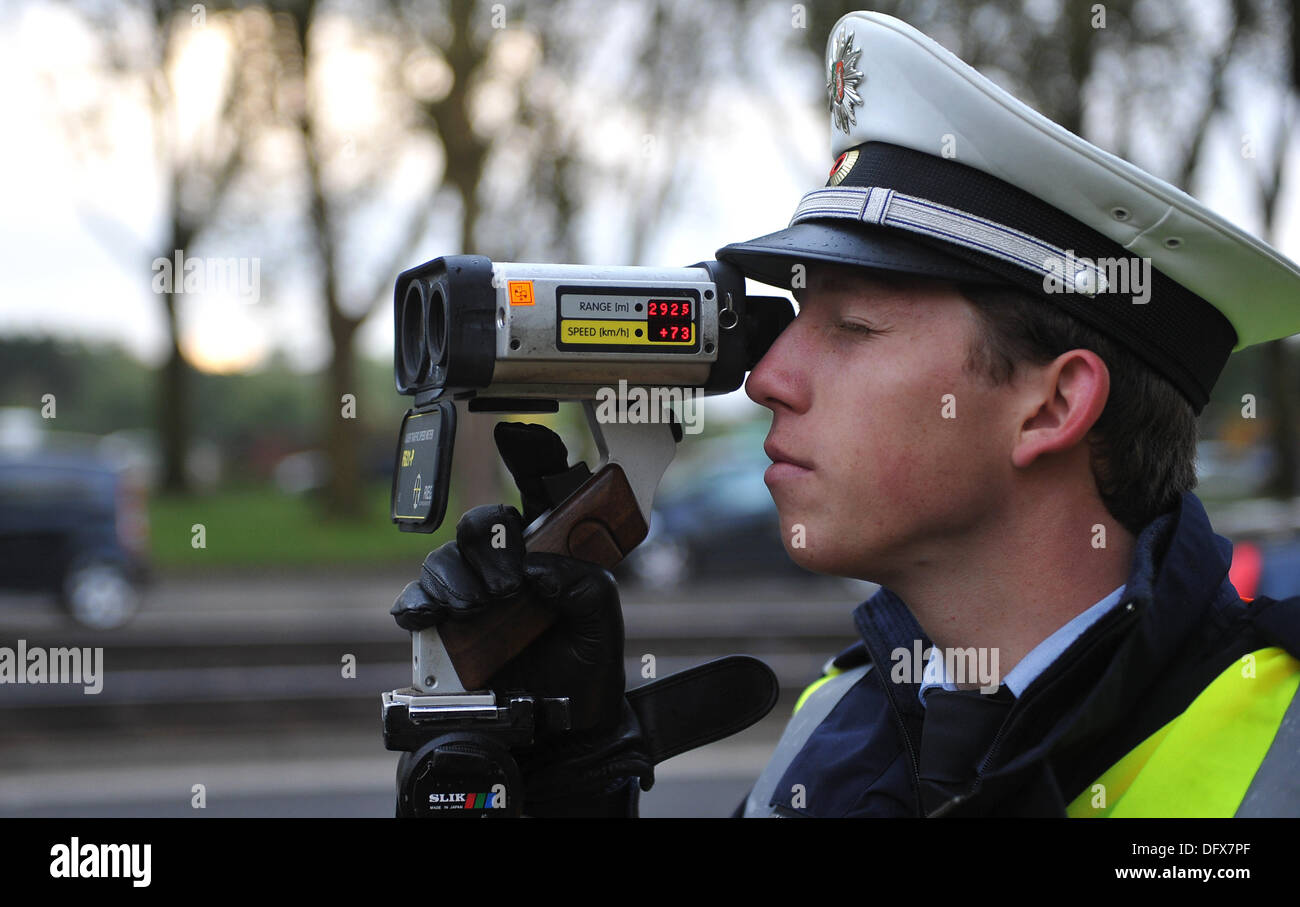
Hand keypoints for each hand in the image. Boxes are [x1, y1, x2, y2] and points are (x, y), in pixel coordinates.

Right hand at [389, 423, 654, 812]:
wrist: (553, 746)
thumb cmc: (580, 686)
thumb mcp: (601, 626)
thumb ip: (583, 583)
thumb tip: (534, 564)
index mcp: (551, 560)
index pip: (540, 496)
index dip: (533, 458)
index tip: (523, 434)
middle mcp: (507, 572)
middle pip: (482, 522)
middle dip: (489, 536)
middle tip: (509, 582)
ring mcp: (470, 600)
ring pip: (447, 558)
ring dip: (460, 575)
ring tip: (481, 607)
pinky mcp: (439, 632)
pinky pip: (415, 602)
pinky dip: (419, 602)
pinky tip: (432, 614)